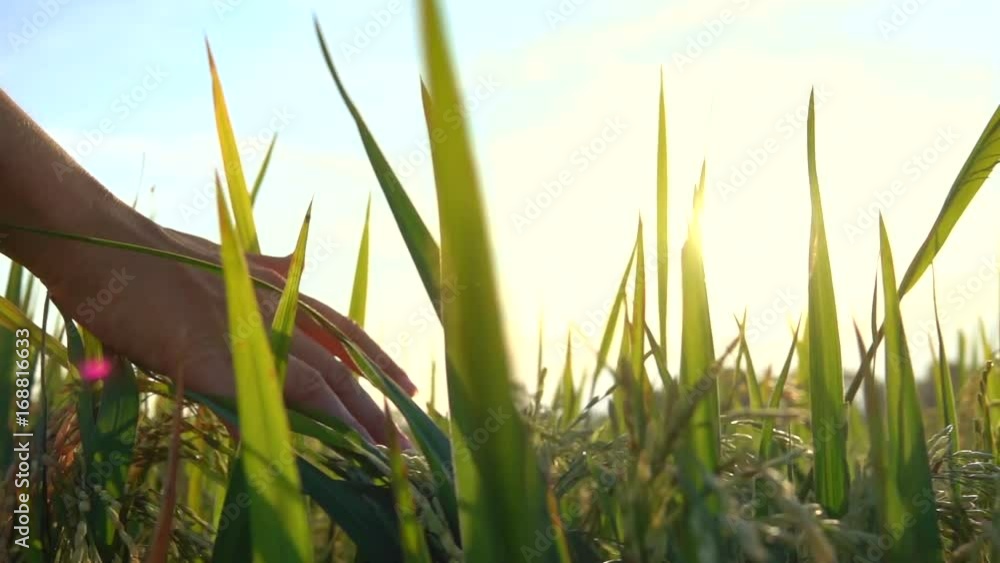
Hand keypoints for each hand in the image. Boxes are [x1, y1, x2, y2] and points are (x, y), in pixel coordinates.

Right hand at [43, 221, 414, 443]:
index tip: (408, 388)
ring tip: (381, 453)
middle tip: (410, 440)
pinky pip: (261, 400)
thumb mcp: (229, 255)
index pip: (345, 331)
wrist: (106, 243)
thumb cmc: (158, 252)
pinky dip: (290, 426)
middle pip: (339, 367)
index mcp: (280, 290)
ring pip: (315, 385)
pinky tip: (311, 452)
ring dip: (350, 421)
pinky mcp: (212, 358)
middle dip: (376, 406)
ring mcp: (246, 336)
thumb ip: (268, 265)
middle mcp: (274, 313)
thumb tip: (295, 258)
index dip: (378, 361)